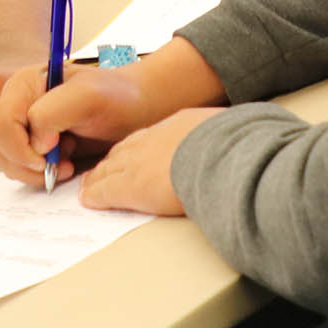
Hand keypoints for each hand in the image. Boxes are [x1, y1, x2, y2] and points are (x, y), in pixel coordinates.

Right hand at [0, 63, 158, 187]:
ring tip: (66, 164)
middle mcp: (17, 104)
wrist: (133, 110)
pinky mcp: (31, 144)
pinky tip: (65, 164)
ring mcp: (22, 125)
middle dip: (27, 163)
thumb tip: (35, 143)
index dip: (19, 147)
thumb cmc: (115, 98)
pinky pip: (20, 167)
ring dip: (34, 171)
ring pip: (6, 160)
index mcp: (23, 85)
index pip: (1, 123)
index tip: (48, 158)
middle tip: (61, 166)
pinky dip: (40, 174)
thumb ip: (53, 112)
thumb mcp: (88, 97)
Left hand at [78, 108, 221, 214]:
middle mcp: (152, 141)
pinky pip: (105, 191)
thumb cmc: (233, 147)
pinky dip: (94, 195)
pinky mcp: (129, 187)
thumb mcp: (228, 132)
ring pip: (109, 169)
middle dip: (111, 162)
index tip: (130, 154)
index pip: (149, 138)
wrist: (221, 157)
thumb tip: (239, 141)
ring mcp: (138, 163)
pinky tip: (87, 199)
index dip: (136, 148)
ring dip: (98, 177)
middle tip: (100, 170)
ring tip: (88, 185)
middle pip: (123, 151)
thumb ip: (222, 138)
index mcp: (177, 127)